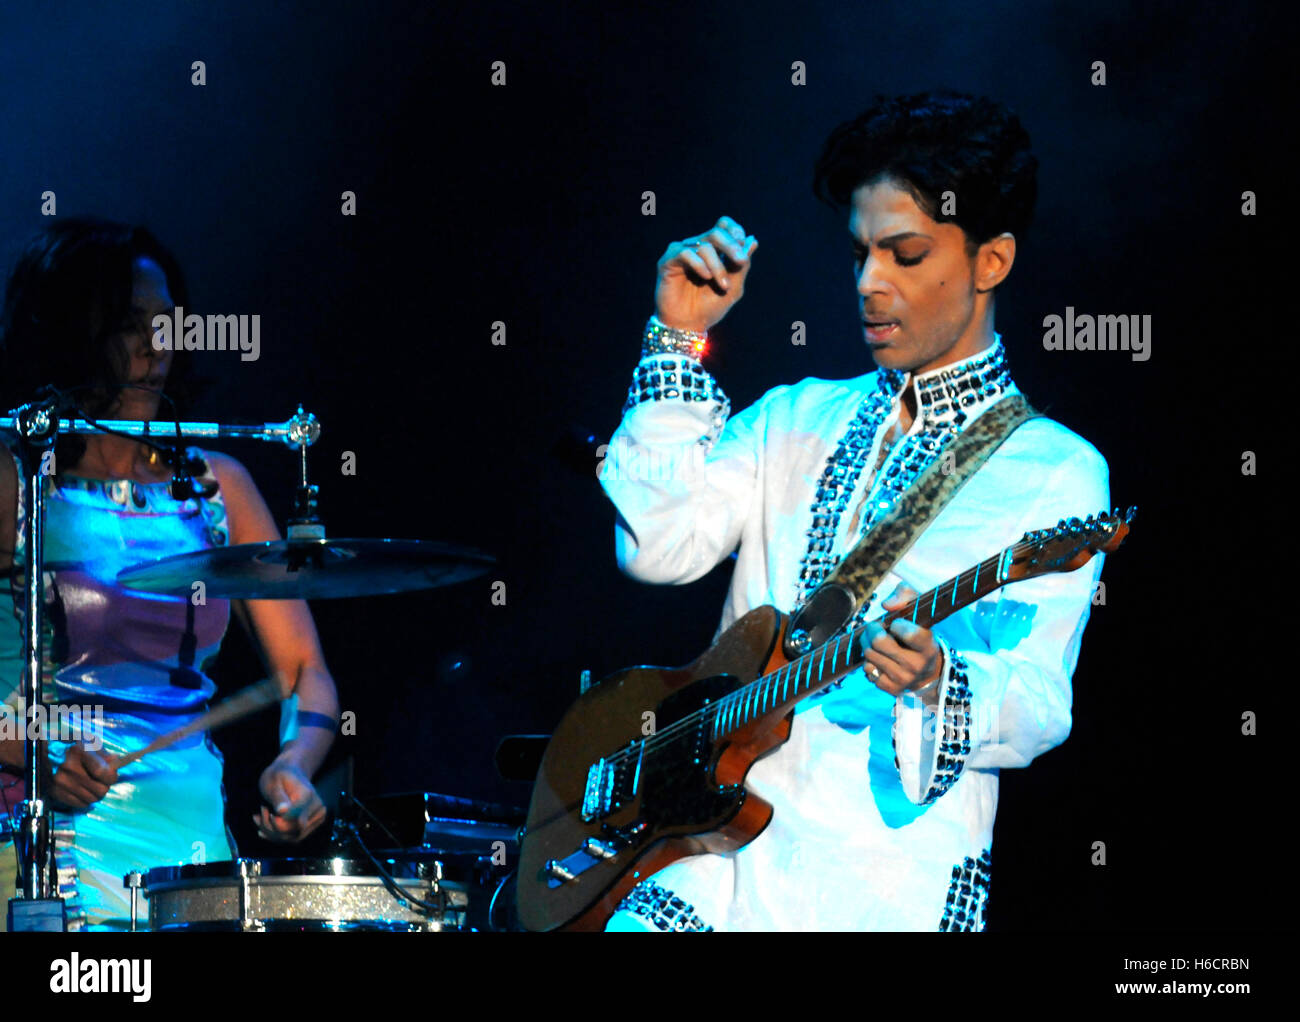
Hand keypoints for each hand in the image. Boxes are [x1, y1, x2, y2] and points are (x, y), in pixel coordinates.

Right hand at [48, 744, 118, 810]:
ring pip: (92, 799)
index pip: (101, 772)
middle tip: (101, 781)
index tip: (112, 774)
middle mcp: (67, 766)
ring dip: (95, 794)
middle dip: (105, 786)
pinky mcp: (55, 791)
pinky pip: (81, 804)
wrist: (59, 755)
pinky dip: (85, 800)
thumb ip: (107, 756)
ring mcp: (60, 780)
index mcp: (79, 751)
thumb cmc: (84, 751)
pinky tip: (82, 790)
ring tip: (92, 785)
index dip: (111, 776)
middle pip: (100, 790)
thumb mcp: (97, 747)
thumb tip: (115, 761)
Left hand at [254, 759, 326, 842]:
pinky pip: (295, 838)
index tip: (262, 809)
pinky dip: (277, 835)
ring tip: (260, 818)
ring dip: (272, 833)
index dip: (274, 822)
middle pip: (293, 832)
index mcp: (308, 796)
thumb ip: (278, 797)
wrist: (291, 772)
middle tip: (258, 814)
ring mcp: (318, 817)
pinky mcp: (314, 824)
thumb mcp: (273, 782)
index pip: (293, 822)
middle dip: (271, 828)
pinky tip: (265, 824)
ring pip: (293, 838)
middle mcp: (318, 808)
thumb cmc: (279, 775)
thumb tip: (282, 812)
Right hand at [654, 216, 757, 332]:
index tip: (743, 242)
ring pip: (704, 246)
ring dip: (718, 265)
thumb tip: (753, 240)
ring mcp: (681, 253)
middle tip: (741, 261)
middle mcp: (696, 248)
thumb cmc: (710, 308)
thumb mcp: (733, 287)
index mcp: (713, 250)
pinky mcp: (668, 262)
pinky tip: (706, 277)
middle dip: (732, 246)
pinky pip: (685, 253)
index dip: (734, 230)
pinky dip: (699, 264)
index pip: (723, 226)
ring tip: (723, 285)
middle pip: (716, 233)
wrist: (688, 327)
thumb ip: (741, 265)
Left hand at [861, 585, 944, 699]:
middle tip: (875, 627)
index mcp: (928, 646)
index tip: (897, 624)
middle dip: (872, 630)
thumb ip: (905, 595)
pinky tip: (878, 658)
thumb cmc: (919, 630)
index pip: (908, 633)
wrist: (927, 670)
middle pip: (878, 643)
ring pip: (869, 656)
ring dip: (866, 644)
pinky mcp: (891, 689)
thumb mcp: (919, 608)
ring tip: (875, 640)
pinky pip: (867, 671)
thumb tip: (886, 606)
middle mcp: (917, 666)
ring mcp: (903, 679)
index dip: (897, 624)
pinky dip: (869, 662)